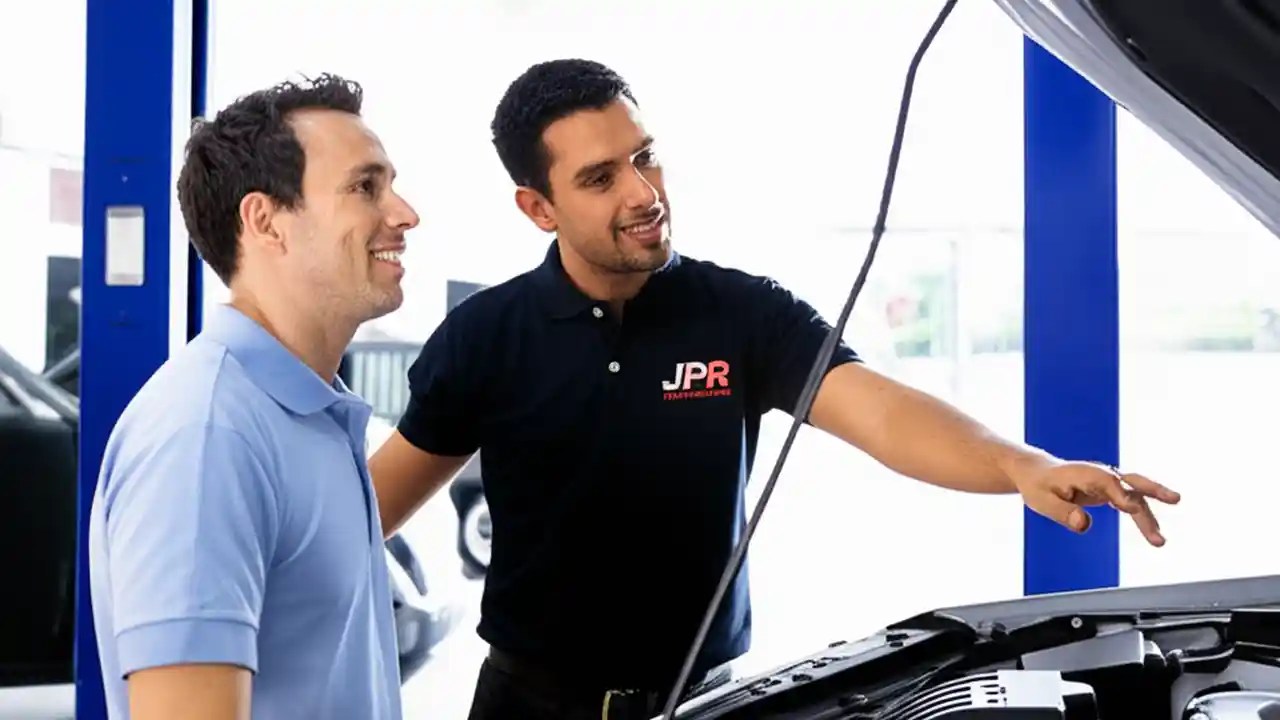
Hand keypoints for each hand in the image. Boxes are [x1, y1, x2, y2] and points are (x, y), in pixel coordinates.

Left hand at [1012, 459, 1180, 545]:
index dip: (1120, 493)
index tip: (1131, 507)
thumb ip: (1063, 512)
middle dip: (1154, 490)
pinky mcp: (1110, 491)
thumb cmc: (1038, 486)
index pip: (1109, 482)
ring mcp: (1108, 482)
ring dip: (1149, 517)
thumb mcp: (1042, 501)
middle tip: (1176, 499)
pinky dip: (1142, 518)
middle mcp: (1102, 475)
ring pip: (1136, 497)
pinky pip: (1131, 504)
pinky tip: (1152, 533)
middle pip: (1132, 481)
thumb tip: (1083, 524)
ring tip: (1160, 542)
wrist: (1036, 473)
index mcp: (1086, 474)